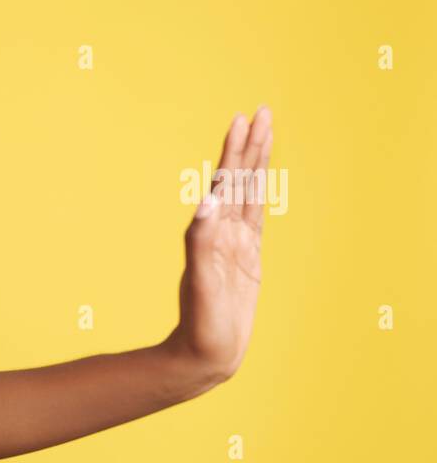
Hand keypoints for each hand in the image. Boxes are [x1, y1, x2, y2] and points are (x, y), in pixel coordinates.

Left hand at [165, 107, 272, 387]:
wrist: (204, 352)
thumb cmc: (200, 322)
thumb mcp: (199, 280)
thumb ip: (200, 241)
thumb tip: (207, 201)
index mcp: (212, 231)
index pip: (227, 182)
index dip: (235, 151)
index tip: (241, 119)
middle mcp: (222, 232)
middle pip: (240, 179)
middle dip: (250, 145)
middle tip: (261, 110)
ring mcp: (235, 244)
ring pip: (249, 193)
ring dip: (255, 162)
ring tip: (264, 130)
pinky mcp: (247, 259)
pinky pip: (255, 217)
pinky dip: (258, 194)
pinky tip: (258, 179)